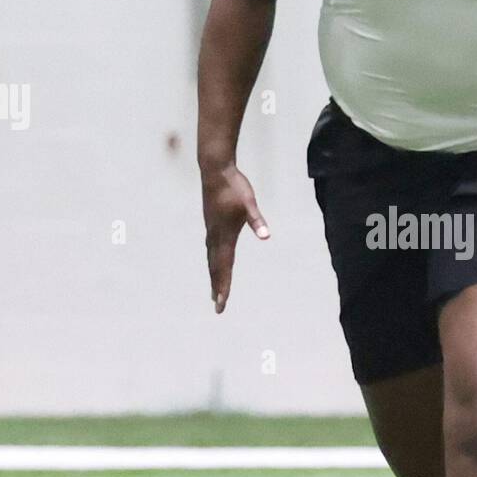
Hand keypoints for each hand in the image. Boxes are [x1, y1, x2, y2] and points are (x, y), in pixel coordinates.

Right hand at [202, 164, 268, 312]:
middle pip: (215, 267)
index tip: (222, 303)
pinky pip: (210, 250)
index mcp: (224, 234)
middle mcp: (215, 236)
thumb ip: (256, 220)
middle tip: (218, 307)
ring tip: (214, 292)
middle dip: (218, 288)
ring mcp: (211, 230)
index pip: (224, 266)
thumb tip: (265, 236)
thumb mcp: (249, 202)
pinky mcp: (211, 224)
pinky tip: (213, 263)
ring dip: (213, 277)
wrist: (214, 170)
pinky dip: (212, 262)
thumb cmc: (234, 186)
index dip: (223, 285)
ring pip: (211, 259)